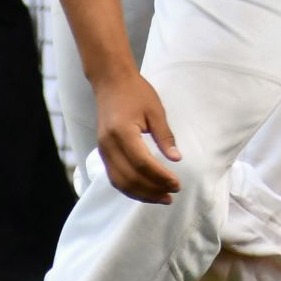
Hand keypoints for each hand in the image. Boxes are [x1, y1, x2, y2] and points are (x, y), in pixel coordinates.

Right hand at [94, 68, 182, 203]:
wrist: (111, 82)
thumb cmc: (136, 93)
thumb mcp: (156, 110)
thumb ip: (165, 136)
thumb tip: (176, 159)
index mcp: (122, 132)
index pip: (142, 163)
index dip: (160, 177)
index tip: (177, 184)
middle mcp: (108, 145)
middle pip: (129, 177)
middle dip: (152, 190)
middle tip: (172, 195)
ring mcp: (103, 150)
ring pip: (120, 182)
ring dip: (141, 193)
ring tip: (162, 198)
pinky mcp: (103, 153)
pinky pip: (114, 177)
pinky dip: (130, 187)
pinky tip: (145, 190)